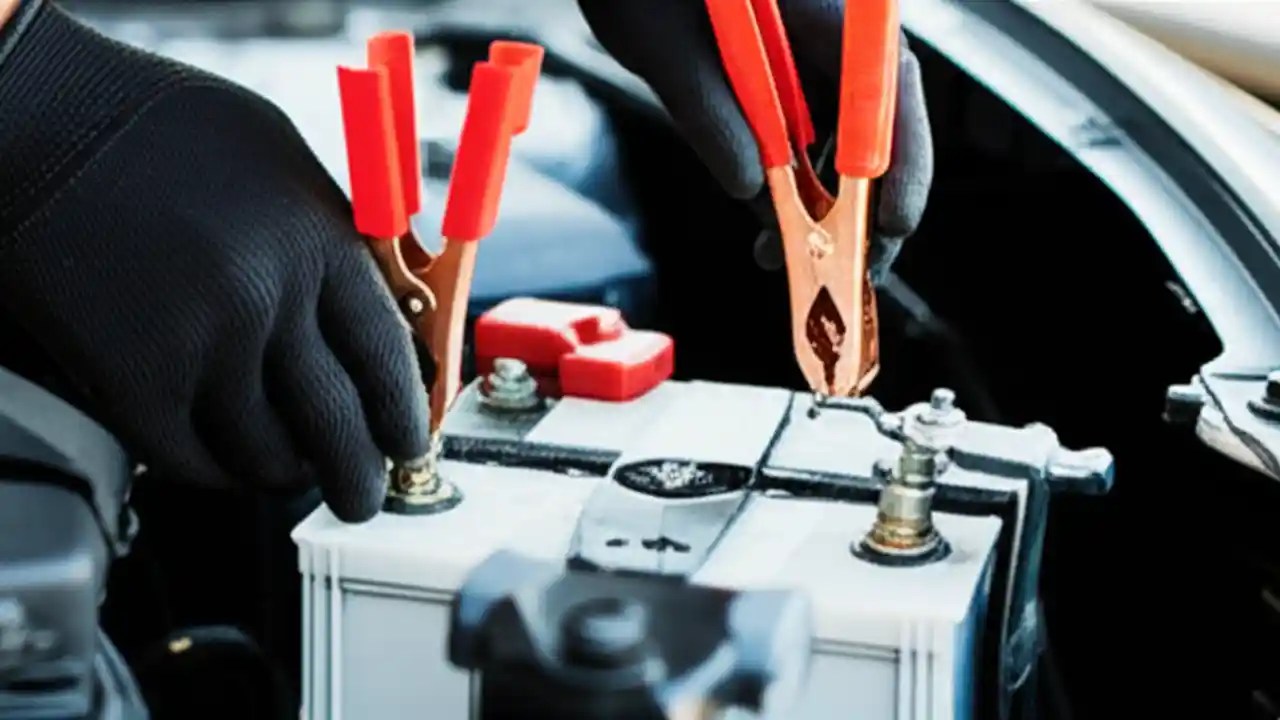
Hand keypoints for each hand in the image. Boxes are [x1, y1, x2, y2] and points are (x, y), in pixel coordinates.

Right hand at [0, 1, 427, 521]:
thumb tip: (379, 310)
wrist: (39, 119)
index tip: (409, 443)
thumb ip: (329, 239)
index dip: (403, 415)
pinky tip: (224, 461)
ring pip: (266, 453)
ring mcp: (199, 342)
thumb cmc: (158, 127)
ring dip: (285, 474)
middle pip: (338, 423)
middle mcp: (268, 298)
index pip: (388, 359)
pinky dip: (215, 470)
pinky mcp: (131, 377)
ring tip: (291, 472)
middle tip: (364, 495)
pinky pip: (191, 457)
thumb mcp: (280, 159)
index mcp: (318, 241)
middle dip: (361, 476)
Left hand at [578, 0, 932, 279]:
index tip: (890, 224)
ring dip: (826, 201)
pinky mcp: (778, 70)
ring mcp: (802, 48)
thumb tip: (753, 192)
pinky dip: (794, 182)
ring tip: (787, 255)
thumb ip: (710, 116)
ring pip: (843, 134)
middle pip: (879, 118)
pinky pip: (805, 130)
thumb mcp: (662, 47)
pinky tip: (771, 222)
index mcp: (818, 7)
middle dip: (868, 200)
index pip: (887, 83)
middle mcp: (823, 27)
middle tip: (848, 268)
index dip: (901, 160)